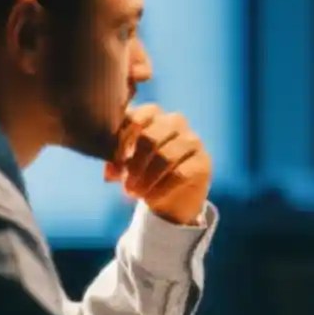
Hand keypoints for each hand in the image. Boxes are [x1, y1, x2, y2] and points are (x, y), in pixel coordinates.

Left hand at [105, 104, 211, 225]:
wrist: (172, 197)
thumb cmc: (143, 171)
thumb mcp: (124, 165)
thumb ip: (115, 161)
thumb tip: (110, 174)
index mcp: (152, 115)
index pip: (135, 117)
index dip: (121, 141)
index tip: (115, 163)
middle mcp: (175, 122)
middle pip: (150, 137)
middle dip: (134, 165)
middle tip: (125, 184)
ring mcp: (192, 140)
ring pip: (165, 156)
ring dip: (146, 179)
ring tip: (135, 193)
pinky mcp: (203, 162)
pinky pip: (179, 174)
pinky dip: (161, 189)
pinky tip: (150, 199)